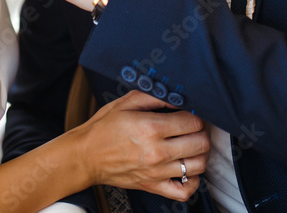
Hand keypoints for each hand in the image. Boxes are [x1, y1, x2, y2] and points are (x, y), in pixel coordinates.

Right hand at [71, 90, 209, 200]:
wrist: (86, 156)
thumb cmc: (103, 129)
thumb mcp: (126, 102)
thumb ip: (154, 96)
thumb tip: (177, 97)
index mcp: (151, 128)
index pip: (192, 122)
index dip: (195, 115)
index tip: (190, 114)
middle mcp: (157, 151)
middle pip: (200, 143)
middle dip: (200, 132)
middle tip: (192, 128)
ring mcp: (157, 172)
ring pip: (198, 166)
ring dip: (200, 154)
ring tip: (191, 146)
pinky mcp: (153, 186)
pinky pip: (185, 191)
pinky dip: (193, 181)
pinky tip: (186, 170)